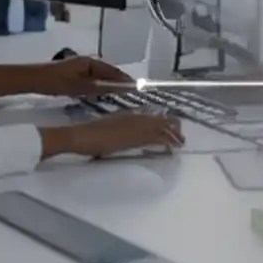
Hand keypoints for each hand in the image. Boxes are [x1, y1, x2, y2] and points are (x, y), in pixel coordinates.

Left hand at [37, 55, 134, 96]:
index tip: (135, 87)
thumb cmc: (55, 81)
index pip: (111, 70)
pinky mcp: (73, 74)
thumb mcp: (78, 87)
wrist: (32, 79)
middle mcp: (86, 62)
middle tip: (129, 94)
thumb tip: (116, 88)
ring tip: (118, 96)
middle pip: (106, 72)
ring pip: (98, 77)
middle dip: (117, 82)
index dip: (123, 79)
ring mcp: (79, 68)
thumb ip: (97, 87)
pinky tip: (99, 95)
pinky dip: (98, 86)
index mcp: (89, 62)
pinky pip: (91, 80)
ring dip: (107, 85)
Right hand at [42, 113, 184, 158]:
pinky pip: (154, 138)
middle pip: (159, 122)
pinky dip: (165, 141)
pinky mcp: (133, 138)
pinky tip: (172, 146)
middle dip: (172, 129)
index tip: (173, 128)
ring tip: (180, 142)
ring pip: (160, 128)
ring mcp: (134, 127)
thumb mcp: (109, 126)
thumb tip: (128, 135)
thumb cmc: (90, 132)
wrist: (81, 136)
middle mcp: (134, 119)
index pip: (152, 118)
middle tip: (181, 137)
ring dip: (171, 135)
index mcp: (129, 116)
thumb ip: (121, 129)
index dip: (164, 122)